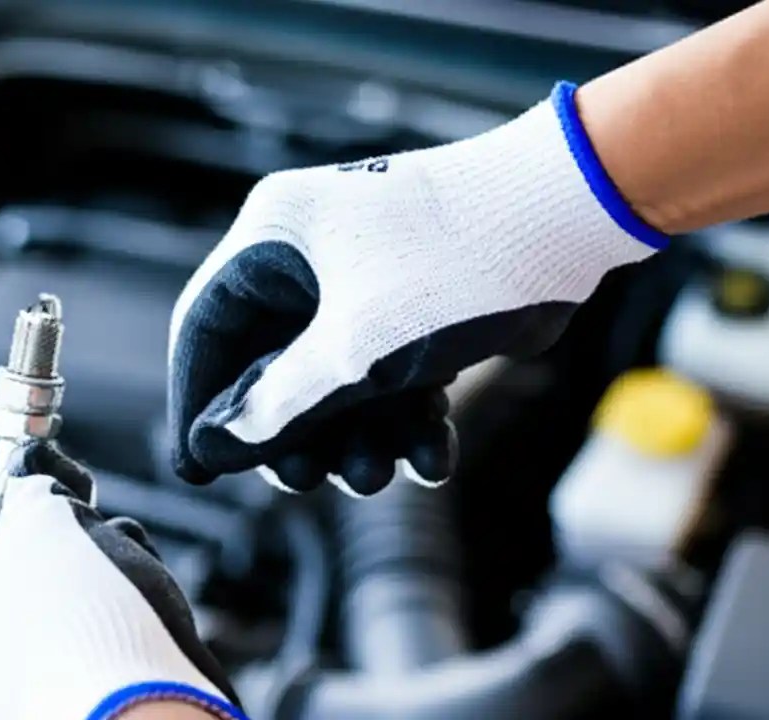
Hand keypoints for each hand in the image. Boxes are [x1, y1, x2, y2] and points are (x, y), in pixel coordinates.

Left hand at [0, 442, 245, 719]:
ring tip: (125, 573)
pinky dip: (117, 616)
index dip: (15, 486)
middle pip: (20, 559)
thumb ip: (32, 483)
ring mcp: (14, 684)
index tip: (48, 470)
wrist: (133, 714)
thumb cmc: (74, 619)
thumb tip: (32, 475)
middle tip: (93, 519)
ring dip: (102, 569)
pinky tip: (138, 611)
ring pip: (64, 595)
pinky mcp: (67, 700)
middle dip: (70, 532)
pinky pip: (90, 639)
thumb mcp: (44, 514)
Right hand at [169, 82, 661, 496]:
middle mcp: (308, 252)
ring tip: (379, 477)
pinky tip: (432, 458)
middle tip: (305, 479)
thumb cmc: (457, 262)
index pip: (205, 328)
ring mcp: (360, 274)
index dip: (197, 404)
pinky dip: (401, 414)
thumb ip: (280, 405)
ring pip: (331, 375)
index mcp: (275, 239)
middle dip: (293, 431)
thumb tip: (212, 447)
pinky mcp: (409, 298)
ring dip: (353, 434)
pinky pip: (383, 368)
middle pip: (269, 361)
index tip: (195, 468)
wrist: (573, 216)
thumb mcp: (358, 350)